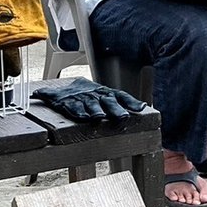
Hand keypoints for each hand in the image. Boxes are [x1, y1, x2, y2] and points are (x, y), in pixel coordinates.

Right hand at [32, 78, 146, 121]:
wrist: (64, 89)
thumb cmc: (89, 96)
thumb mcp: (105, 97)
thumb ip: (122, 104)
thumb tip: (142, 107)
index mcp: (107, 94)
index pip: (122, 96)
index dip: (132, 102)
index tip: (142, 107)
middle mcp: (97, 95)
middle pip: (108, 101)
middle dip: (116, 109)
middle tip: (123, 117)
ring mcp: (82, 98)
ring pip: (91, 104)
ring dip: (96, 110)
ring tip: (100, 116)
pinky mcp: (68, 102)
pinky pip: (73, 107)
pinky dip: (78, 111)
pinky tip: (83, 117)